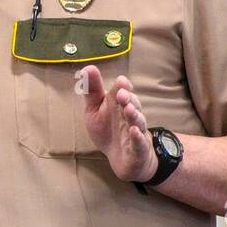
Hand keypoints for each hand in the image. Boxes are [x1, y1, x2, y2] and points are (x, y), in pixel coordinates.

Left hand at [79, 66, 158, 182]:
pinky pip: (139, 143)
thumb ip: (92, 91)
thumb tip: (87, 67)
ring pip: (138, 122)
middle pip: (132, 105)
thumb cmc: (109, 130)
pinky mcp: (138, 150)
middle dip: (128, 99)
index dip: (123, 87)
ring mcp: (136, 133)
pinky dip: (137, 137)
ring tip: (129, 109)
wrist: (122, 159)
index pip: (123, 93)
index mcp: (120, 105)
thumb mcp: (95, 110)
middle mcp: (130, 117)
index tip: (120, 81)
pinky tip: (133, 131)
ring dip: (134, 115)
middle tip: (121, 94)